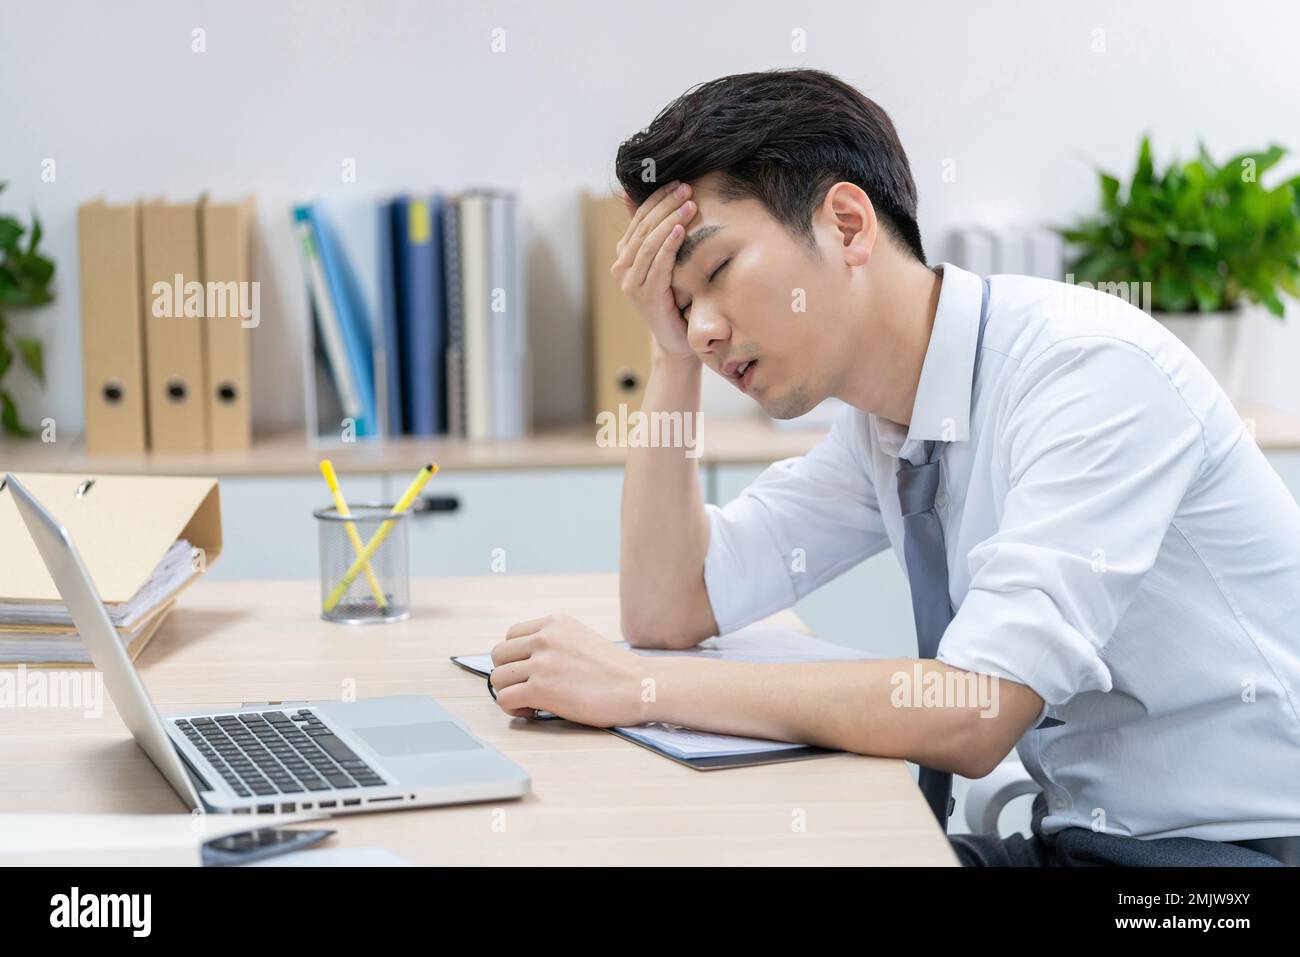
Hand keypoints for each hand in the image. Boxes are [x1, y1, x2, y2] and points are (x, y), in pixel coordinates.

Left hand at [489, 614, 649, 726]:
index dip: (516, 657)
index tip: (530, 672)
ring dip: (509, 692)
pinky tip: (531, 711)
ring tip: (529, 701)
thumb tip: (525, 662)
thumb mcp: (580, 639)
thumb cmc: (615, 670)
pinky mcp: (541, 688)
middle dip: (508, 674)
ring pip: (498, 677)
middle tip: (527, 688)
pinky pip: (504, 698)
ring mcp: (542, 662)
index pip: (511, 635)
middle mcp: (545, 637)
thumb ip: (553, 642)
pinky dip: (512, 708)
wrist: (638, 686)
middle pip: (500, 655)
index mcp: (555, 622)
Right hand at [610, 181, 698, 361]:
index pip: (639, 219)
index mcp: (624, 256)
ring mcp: (630, 283)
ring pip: (649, 243)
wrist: (677, 337)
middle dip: (666, 205)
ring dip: (670, 220)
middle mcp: (621, 268)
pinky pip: (656, 264)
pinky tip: (681, 230)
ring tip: (689, 204)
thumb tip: (648, 200)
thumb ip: (657, 236)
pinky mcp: (643, 295)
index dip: (657, 199)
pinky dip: (668, 245)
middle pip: (644, 227)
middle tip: (686, 187)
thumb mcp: (666, 262)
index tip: (678, 183)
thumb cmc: (675, 298)